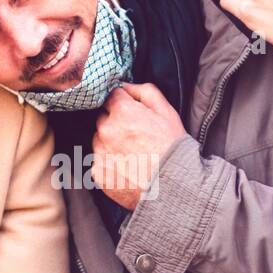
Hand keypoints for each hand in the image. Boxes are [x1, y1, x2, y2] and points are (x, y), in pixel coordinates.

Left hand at [91, 83, 187, 210]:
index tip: (133, 115)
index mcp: (121, 112)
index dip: (123, 105)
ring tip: (133, 154)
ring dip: (110, 143)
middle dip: (115, 123)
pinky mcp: (98, 172)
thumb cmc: (172, 147)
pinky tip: (128, 168)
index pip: (111, 97)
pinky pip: (99, 161)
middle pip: (103, 119)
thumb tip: (125, 86)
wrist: (175, 187)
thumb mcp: (166, 111)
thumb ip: (143, 91)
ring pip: (99, 140)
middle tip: (135, 137)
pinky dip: (110, 163)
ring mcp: (100, 152)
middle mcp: (105, 130)